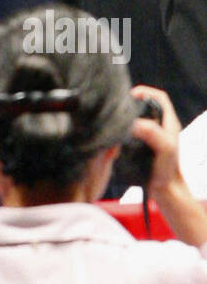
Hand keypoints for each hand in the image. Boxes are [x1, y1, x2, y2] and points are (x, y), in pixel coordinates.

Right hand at [131, 84, 206, 247]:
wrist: (166, 191)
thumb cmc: (167, 170)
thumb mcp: (164, 148)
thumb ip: (152, 133)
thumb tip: (134, 123)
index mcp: (169, 123)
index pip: (159, 97)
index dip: (145, 92)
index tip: (130, 96)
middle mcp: (161, 127)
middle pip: (147, 105)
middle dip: (133, 103)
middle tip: (119, 107)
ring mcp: (152, 136)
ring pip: (139, 117)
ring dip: (128, 116)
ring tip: (116, 118)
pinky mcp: (144, 145)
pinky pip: (133, 130)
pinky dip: (125, 128)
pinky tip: (117, 133)